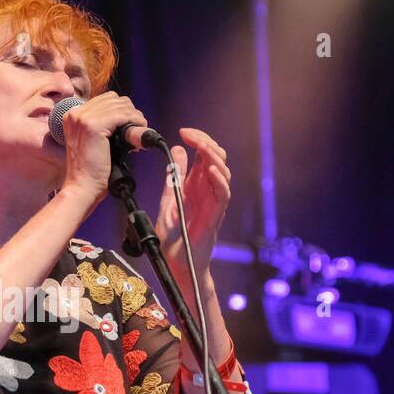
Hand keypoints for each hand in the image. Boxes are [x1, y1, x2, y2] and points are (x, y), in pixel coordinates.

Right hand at [57, 91, 147, 208]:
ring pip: (120, 105)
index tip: (130, 124)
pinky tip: (138, 131)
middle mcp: (75, 113)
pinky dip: (134, 121)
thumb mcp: (92, 141)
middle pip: (113, 99)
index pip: (105, 100)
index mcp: (72, 115)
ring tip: (138, 132)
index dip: (122, 110)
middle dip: (129, 112)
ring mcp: (83, 118)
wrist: (82, 187)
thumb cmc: (89, 171)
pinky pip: (122, 115)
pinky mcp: (93, 126)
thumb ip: (103, 126)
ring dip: (134, 117)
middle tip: (137, 129)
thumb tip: (126, 116)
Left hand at [154, 127, 230, 286]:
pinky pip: (223, 194)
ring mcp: (214, 202)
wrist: (176, 262)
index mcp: (197, 184)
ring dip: (214, 157)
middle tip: (190, 135)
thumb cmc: (174, 236)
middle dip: (205, 142)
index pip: (205, 153)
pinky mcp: (216, 215)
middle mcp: (208, 190)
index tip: (183, 132)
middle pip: (217, 157)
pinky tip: (212, 170)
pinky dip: (219, 180)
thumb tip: (177, 150)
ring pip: (224, 172)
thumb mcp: (169, 198)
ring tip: (202, 148)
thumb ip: (174, 176)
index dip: (198, 139)